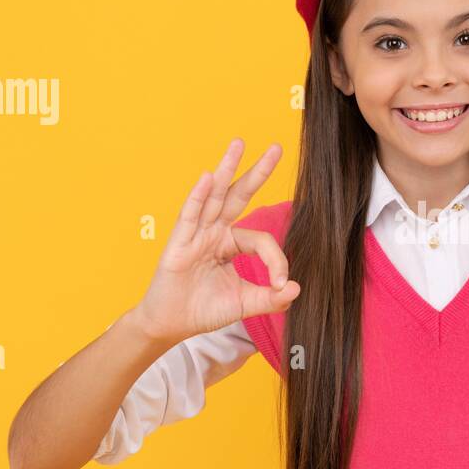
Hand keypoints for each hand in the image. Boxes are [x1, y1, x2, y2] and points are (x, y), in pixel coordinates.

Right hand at [131, 138, 299, 344]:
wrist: (171, 325)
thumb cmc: (204, 310)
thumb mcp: (243, 303)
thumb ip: (270, 298)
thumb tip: (297, 288)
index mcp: (230, 244)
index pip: (261, 241)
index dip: (276, 260)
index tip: (280, 284)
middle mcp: (214, 233)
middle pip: (239, 196)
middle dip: (258, 172)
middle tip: (276, 147)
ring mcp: (196, 235)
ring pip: (215, 197)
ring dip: (227, 169)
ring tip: (239, 143)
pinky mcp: (179, 243)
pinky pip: (191, 215)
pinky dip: (199, 196)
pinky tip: (209, 177)